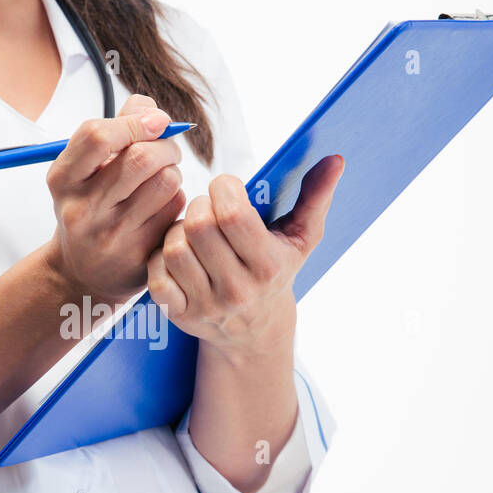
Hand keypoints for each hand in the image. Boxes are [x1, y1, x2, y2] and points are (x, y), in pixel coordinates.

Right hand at [43, 95, 186, 304]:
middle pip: (142, 157)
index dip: (135, 121)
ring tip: (161, 178)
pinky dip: (176, 199)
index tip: (155, 121)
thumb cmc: (89, 207)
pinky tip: (161, 207)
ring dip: (173, 171)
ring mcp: (111, 236)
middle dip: (165, 145)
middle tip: (166, 150)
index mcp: (63, 180)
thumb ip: (115, 128)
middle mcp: (82, 209)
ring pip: (166, 181)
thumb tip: (151, 108)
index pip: (97, 136)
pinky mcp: (140, 256)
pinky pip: (175, 209)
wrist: (81, 274)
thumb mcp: (85, 170)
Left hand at [147, 155, 345, 356]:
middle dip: (200, 205)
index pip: (233, 214)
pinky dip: (160, 258)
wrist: (255, 332)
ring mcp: (206, 305)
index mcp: (268, 266)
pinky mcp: (180, 315)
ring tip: (194, 231)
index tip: (227, 187)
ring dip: (178, 230)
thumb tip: (335, 160)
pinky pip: (157, 276)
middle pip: (199, 227)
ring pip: (175, 248)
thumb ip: (316, 198)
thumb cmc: (277, 271)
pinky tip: (178, 254)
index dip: (223, 188)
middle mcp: (238, 290)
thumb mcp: (302, 238)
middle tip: (209, 207)